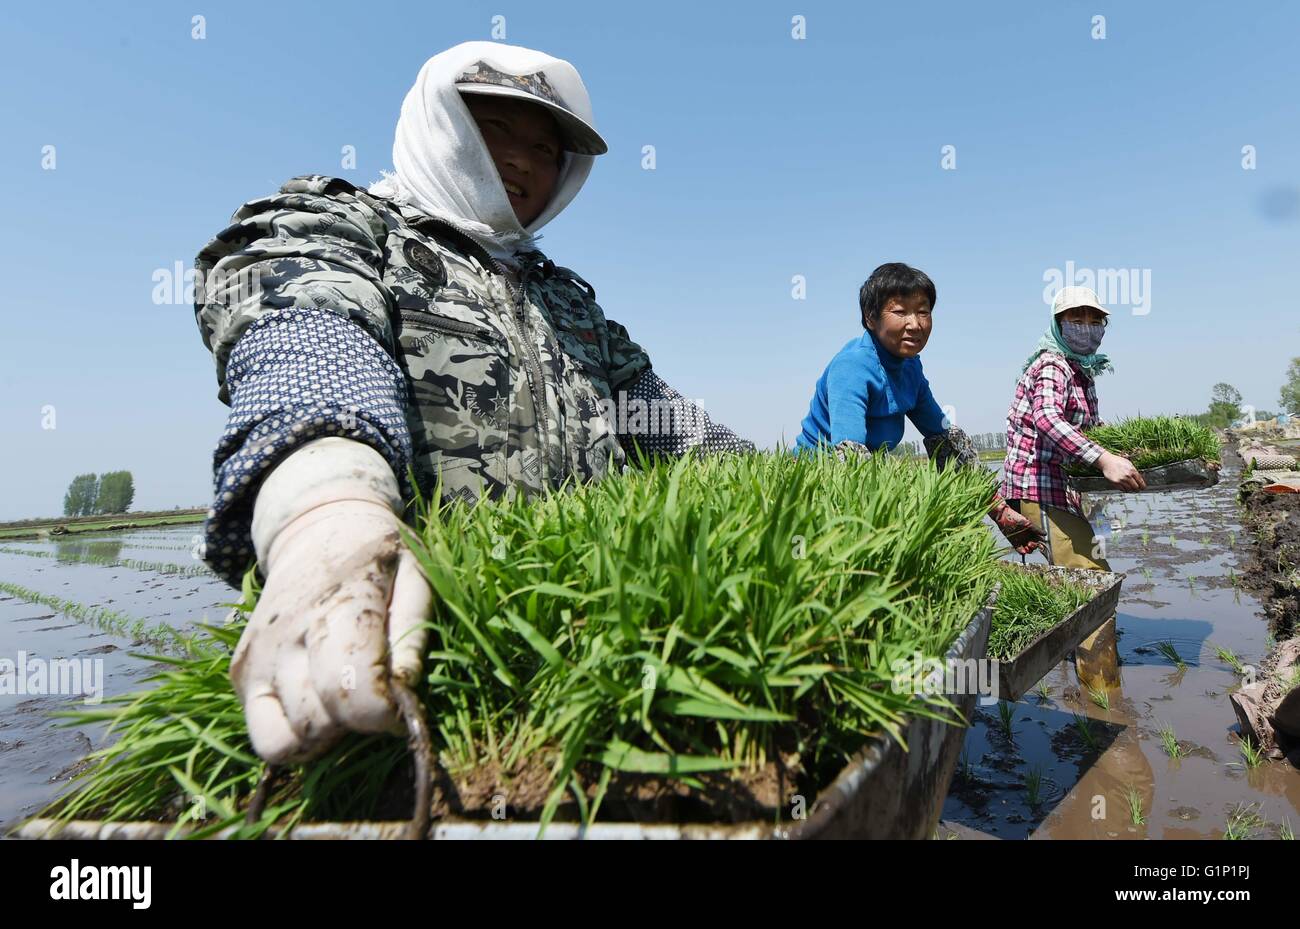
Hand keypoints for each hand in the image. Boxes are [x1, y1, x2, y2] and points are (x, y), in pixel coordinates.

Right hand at [231, 439, 430, 763]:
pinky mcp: (239, 674)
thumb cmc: (376, 558)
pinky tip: (318, 697)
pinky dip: (295, 732)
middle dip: (357, 726)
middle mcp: (287, 635)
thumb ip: (413, 631)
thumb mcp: (415, 573)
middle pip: (320, 725)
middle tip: (375, 696)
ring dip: (324, 735)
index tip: (402, 702)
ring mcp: (256, 658)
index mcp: (340, 606)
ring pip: (286, 742)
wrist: (315, 532)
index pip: (354, 693)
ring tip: (344, 698)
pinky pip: (265, 736)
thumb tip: (405, 688)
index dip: (387, 714)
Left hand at [990, 500, 1045, 554]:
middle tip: (1031, 544)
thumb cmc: (1016, 518)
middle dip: (1034, 546)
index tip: (1041, 545)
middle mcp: (1027, 537)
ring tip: (1027, 547)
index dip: (1040, 544)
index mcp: (1031, 532)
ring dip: (1029, 550)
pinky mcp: (1014, 542)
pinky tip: (1023, 551)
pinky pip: (1019, 549)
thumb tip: (1045, 534)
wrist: (1003, 517)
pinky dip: (1022, 551)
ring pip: (1027, 548)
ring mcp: (1020, 540)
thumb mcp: (1027, 523)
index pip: (1038, 540)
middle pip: (1033, 546)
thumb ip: (1036, 529)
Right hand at [1098, 451, 1146, 490]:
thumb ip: (1134, 471)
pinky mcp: (1115, 483)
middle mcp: (1127, 476)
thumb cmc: (1118, 461)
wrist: (1106, 461)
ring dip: (1130, 490)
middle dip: (1137, 489)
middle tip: (1137, 489)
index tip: (1143, 488)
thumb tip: (1139, 479)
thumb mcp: (1129, 464)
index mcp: (1132, 471)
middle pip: (1136, 487)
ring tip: (1130, 488)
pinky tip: (1124, 487)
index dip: (1143, 486)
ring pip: (1129, 489)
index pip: (1141, 482)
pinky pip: (1122, 489)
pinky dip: (1124, 489)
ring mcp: (1121, 480)